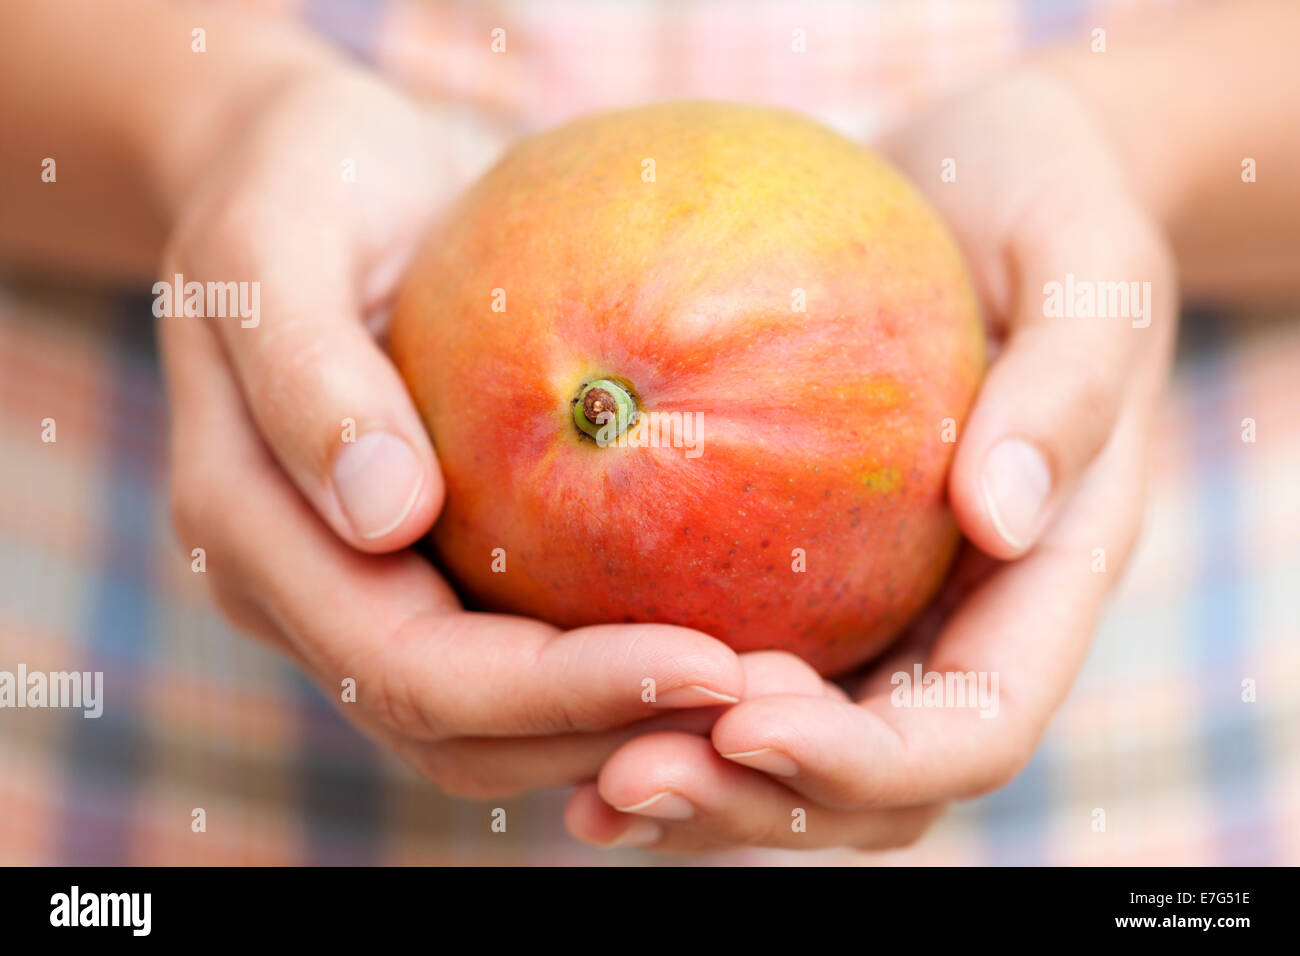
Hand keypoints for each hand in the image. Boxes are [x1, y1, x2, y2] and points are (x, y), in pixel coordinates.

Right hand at [158, 67, 749, 799]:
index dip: (556, 692)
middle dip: (606, 733)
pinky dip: (607, 675)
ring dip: (617, 729)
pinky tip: (712, 636)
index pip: (409, 670)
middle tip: (763, 699)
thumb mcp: (278, 236)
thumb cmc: (298, 181)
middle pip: (455, 732)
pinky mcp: (420, 569)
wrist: (308, 176)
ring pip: (488, 728)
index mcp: (247, 533)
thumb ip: (309, 373)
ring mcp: (357, 592)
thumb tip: (387, 518)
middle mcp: (297, 594)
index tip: (710, 662)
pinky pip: (516, 656)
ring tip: (755, 692)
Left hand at [564, 70, 1176, 851]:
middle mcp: (964, 619)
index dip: (867, 760)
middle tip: (628, 780)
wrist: (976, 181)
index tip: (745, 722)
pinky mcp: (809, 574)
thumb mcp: (1084, 257)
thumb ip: (1068, 382)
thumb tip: (999, 518)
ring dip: (702, 789)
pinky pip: (738, 668)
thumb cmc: (1042, 198)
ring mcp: (885, 606)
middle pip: (878, 783)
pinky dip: (662, 710)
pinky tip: (567, 713)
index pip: (976, 724)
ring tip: (588, 788)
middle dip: (760, 804)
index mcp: (1048, 575)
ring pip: (800, 756)